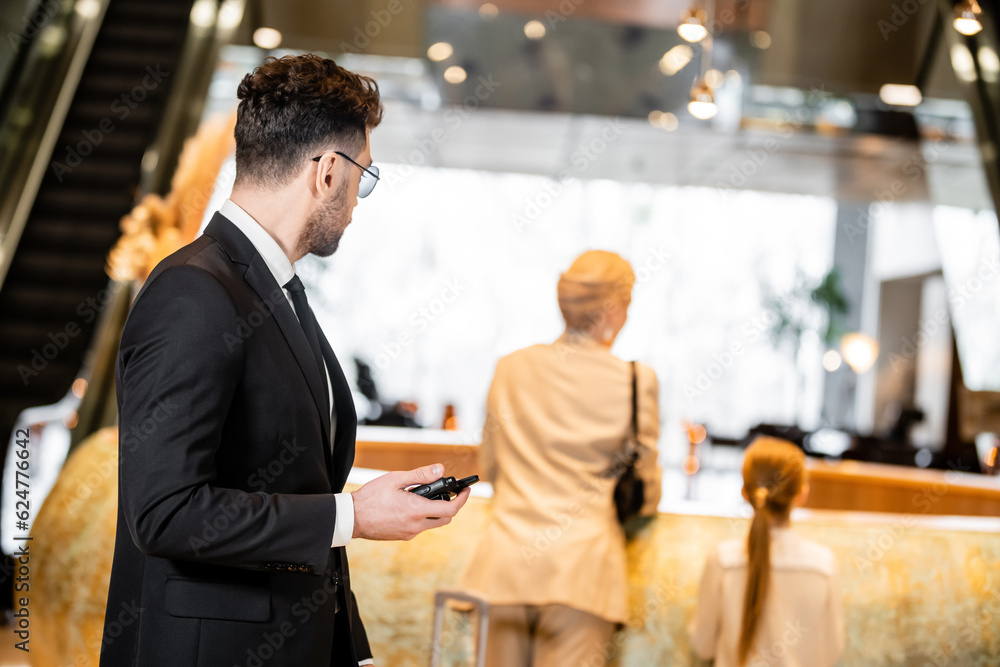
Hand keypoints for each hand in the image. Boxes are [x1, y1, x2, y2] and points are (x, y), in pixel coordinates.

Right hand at [351, 463, 471, 540]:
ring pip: (432, 524)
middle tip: (450, 493)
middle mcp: (415, 525)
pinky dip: (423, 517)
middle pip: (445, 519)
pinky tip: (411, 506)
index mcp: (416, 510)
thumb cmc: (370, 497)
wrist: (351, 518)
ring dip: (436, 511)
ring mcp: (409, 533)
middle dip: (451, 506)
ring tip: (426, 496)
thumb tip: (440, 469)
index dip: (462, 499)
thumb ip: (420, 475)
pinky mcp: (402, 537)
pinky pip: (420, 528)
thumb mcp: (395, 479)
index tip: (465, 490)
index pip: (450, 509)